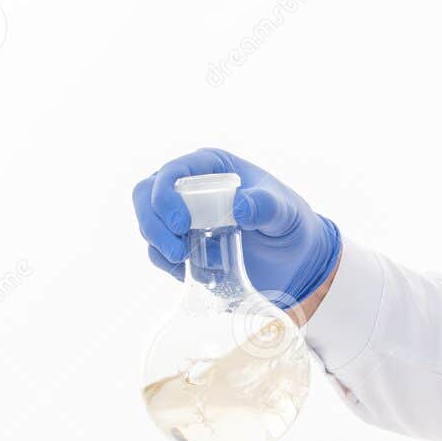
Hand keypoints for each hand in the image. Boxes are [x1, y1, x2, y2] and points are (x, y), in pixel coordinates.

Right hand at [132, 147, 340, 306]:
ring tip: (184, 263)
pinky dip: (167, 265)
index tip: (180, 225)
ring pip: (148, 225)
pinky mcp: (182, 247)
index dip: (165, 195)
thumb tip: (239, 207)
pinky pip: (158, 253)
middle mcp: (190, 189)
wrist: (295, 261)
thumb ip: (268, 206)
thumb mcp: (287, 214)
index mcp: (211, 167)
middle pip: (146, 196)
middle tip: (175, 251)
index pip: (173, 171)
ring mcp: (182, 218)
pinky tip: (191, 273)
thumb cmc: (291, 225)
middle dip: (152, 223)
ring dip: (157, 245)